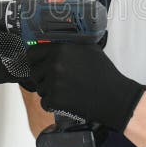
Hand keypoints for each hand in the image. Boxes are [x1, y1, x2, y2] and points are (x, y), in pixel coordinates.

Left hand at [27, 43, 145, 132]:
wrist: (114, 96)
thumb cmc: (103, 73)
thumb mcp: (88, 48)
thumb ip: (68, 44)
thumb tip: (51, 42)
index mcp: (60, 49)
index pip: (32, 53)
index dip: (35, 60)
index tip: (39, 64)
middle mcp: (54, 64)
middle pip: (34, 72)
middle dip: (43, 77)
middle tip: (57, 80)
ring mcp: (54, 83)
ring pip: (39, 88)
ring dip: (49, 91)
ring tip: (66, 90)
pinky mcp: (56, 100)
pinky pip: (44, 102)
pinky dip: (53, 104)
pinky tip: (66, 101)